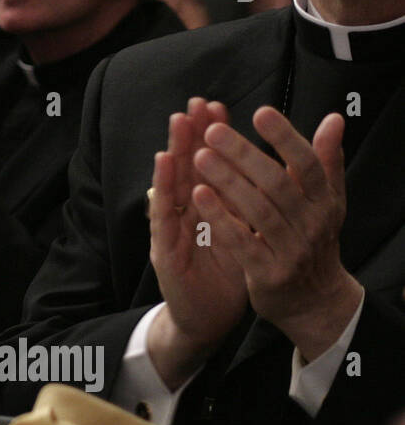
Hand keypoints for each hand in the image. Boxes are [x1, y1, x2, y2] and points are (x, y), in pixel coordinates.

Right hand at [146, 98, 248, 388]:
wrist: (208, 321)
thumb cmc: (225, 276)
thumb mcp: (241, 233)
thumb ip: (243, 203)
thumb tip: (260, 170)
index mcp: (205, 209)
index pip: (206, 166)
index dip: (209, 138)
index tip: (216, 107)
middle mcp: (184, 214)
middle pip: (185, 168)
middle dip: (189, 134)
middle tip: (194, 103)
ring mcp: (170, 230)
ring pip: (171, 184)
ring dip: (173, 150)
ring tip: (178, 122)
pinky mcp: (164, 251)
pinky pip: (164, 216)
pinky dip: (163, 188)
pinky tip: (164, 165)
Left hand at [192, 107, 361, 361]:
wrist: (314, 301)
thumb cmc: (312, 240)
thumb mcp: (326, 202)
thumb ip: (326, 160)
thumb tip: (335, 119)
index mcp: (324, 202)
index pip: (308, 163)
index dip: (285, 137)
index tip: (260, 112)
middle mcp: (311, 224)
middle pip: (277, 183)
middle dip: (244, 154)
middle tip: (213, 131)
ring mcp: (291, 250)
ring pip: (257, 210)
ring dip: (227, 181)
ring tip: (199, 156)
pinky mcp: (268, 273)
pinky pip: (242, 242)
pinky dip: (221, 218)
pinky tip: (200, 195)